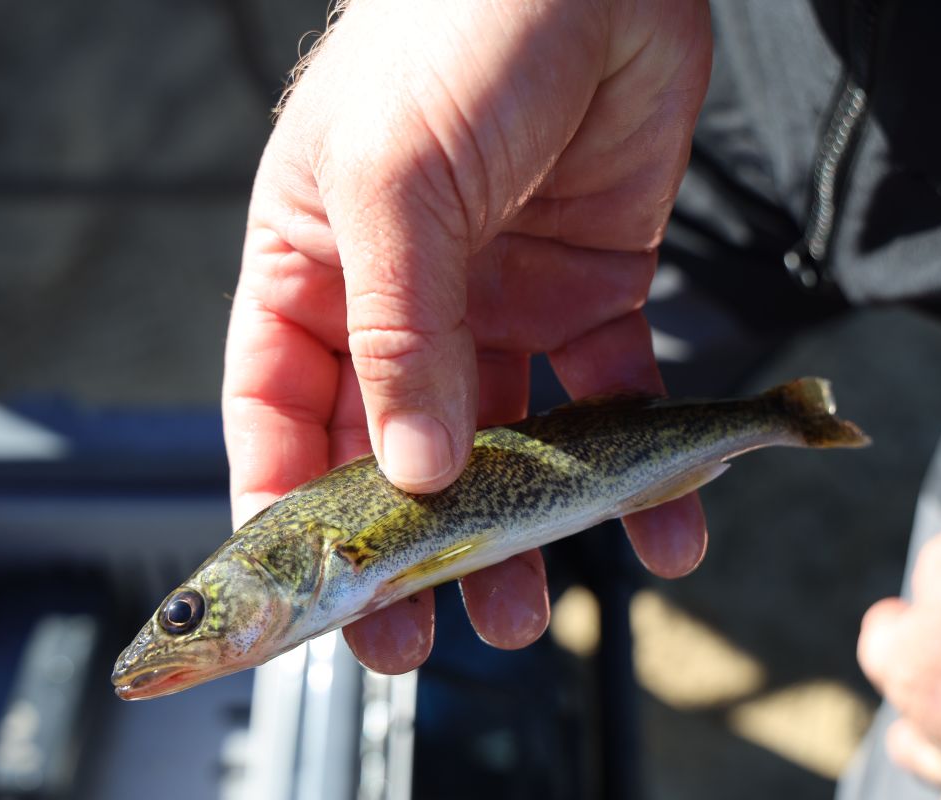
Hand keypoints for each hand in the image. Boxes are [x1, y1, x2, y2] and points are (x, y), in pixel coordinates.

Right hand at [224, 0, 711, 672]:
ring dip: (519, 530)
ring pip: (502, 445)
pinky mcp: (593, 294)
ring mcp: (499, 303)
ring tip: (529, 610)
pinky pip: (613, 397)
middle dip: (406, 547)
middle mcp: (403, 301)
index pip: (277, 411)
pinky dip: (640, 468)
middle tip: (416, 640)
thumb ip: (400, 333)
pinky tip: (664, 529)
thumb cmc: (457, 35)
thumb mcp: (396, 182)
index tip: (308, 601)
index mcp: (315, 270)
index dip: (286, 510)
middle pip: (393, 451)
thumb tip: (418, 472)